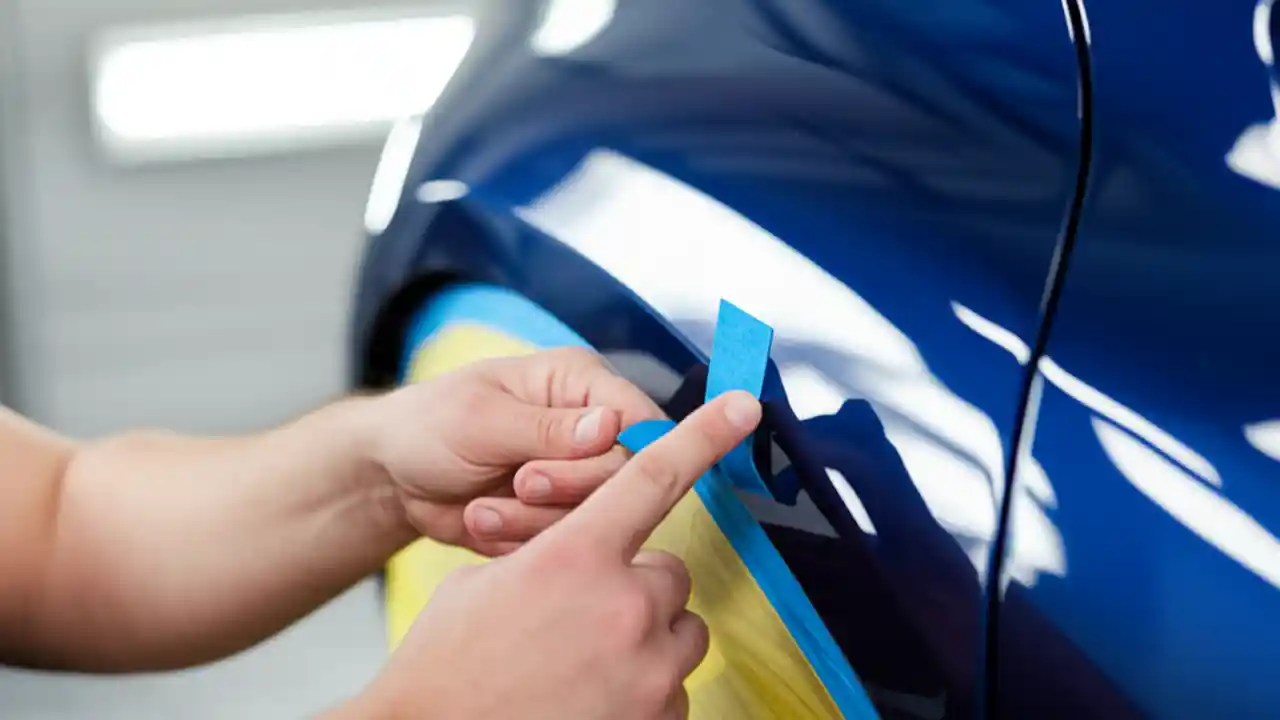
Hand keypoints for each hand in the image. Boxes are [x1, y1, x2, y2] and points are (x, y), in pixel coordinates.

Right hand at [339, 392, 761, 719]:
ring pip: (682, 634)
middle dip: (638, 587)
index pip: (653, 479)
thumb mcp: (480, 584)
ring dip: (646, 639)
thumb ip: (546, 554)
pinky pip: (674, 692)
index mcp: (575, 557)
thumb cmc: (443, 667)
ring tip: (587, 662)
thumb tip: (585, 558)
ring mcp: (648, 672)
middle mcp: (624, 608)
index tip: (743, 406)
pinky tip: (590, 700)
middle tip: (586, 613)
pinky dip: (642, 693)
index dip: (704, 435)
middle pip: (671, 573)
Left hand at [363, 347, 662, 554]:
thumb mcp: (481, 419)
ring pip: (597, 516)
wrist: (393, 477)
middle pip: (626, 474)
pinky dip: (522, 540)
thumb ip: (547, 428)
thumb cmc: (430, 425)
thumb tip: (610, 426)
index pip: (641, 419)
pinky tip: (485, 521)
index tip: (579, 476)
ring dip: (535, 520)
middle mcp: (589, 428)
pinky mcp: (560, 518)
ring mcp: (576, 476)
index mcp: (579, 382)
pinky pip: (566, 543)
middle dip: (567, 487)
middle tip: (521, 483)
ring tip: (484, 507)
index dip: (627, 455)